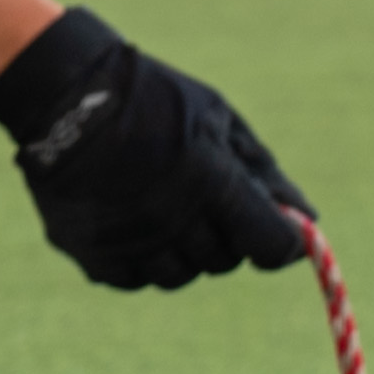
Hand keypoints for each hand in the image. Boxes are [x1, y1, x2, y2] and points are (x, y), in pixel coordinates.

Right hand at [0, 6, 313, 290]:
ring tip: (166, 205)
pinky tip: (132, 218)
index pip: (271, 247)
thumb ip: (265, 176)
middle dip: (227, 236)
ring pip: (179, 275)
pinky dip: (141, 257)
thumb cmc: (157, 99)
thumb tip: (308, 222)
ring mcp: (130, 242)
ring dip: (184, 251)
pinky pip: (134, 277)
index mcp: (213, 185)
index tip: (276, 229)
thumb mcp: (221, 122)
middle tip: (206, 199)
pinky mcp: (91, 254)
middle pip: (224, 261)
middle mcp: (173, 221)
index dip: (280, 242)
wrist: (66, 95)